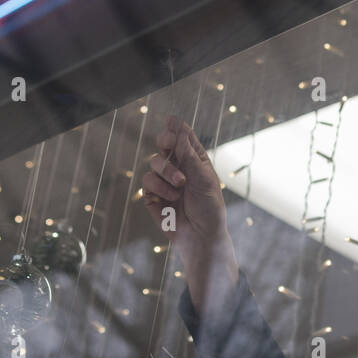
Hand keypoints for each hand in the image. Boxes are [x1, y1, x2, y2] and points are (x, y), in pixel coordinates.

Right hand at [141, 115, 238, 315]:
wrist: (200, 237)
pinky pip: (147, 182)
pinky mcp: (152, 196)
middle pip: (163, 144)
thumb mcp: (203, 177)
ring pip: (153, 163)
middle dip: (165, 143)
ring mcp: (164, 181)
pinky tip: (169, 199)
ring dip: (166, 172)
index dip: (176, 127)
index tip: (171, 121)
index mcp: (195, 159)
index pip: (183, 136)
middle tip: (167, 146)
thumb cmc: (209, 208)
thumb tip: (177, 128)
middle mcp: (178, 167)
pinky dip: (158, 188)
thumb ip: (188, 154)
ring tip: (179, 185)